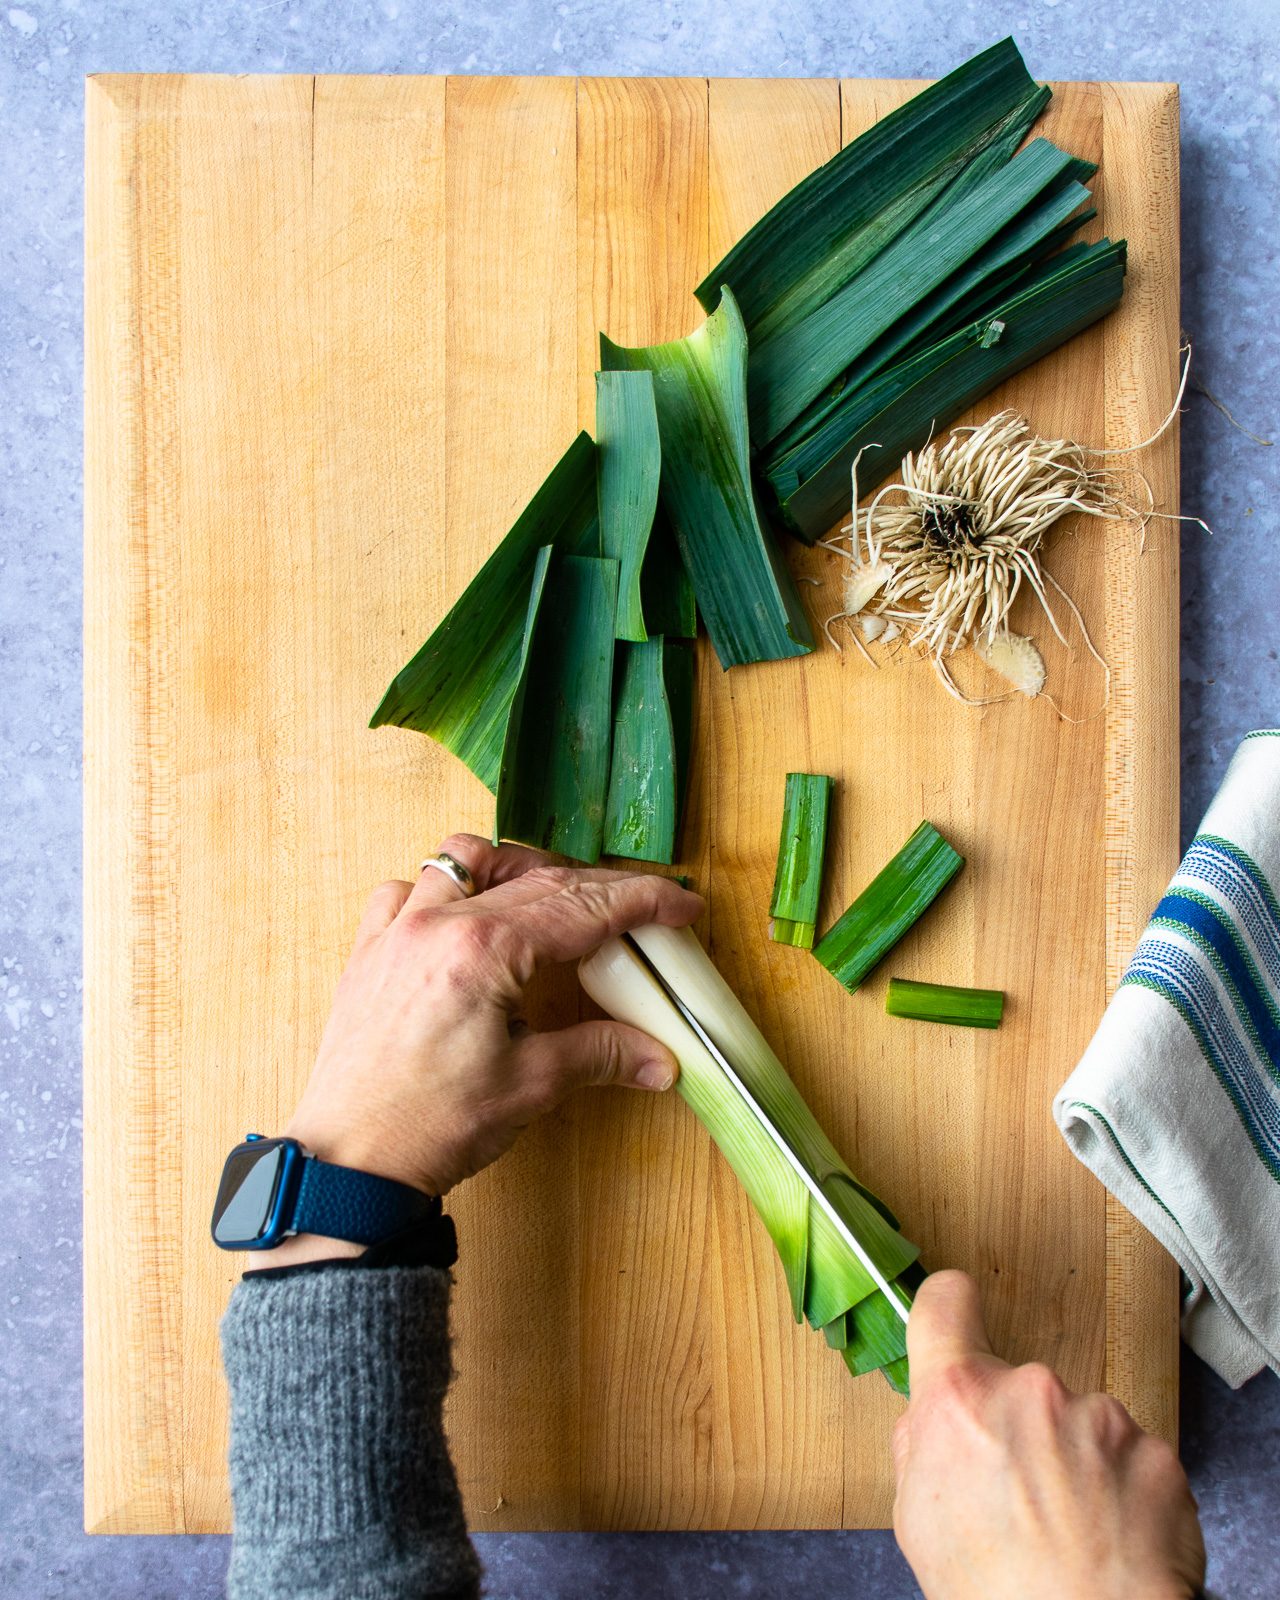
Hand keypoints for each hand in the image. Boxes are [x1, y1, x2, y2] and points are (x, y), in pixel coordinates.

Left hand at [256, 834, 702, 1268]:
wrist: (349, 1165)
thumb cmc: (431, 1126)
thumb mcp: (530, 1085)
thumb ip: (600, 1054)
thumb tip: (660, 1059)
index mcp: (485, 950)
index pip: (582, 907)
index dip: (641, 901)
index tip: (680, 904)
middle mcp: (438, 923)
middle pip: (537, 880)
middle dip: (597, 890)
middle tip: (641, 911)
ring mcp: (397, 931)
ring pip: (464, 861)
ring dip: (516, 871)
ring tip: (551, 900)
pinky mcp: (369, 952)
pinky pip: (406, 889)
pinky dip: (444, 890)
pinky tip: (466, 920)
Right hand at [892, 1271, 1204, 1599]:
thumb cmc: (994, 1594)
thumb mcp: (916, 1518)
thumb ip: (923, 1445)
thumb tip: (937, 1419)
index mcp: (959, 1397)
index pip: (946, 1301)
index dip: (948, 1307)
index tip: (956, 1314)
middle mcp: (1032, 1389)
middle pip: (1020, 1385)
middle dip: (1022, 1429)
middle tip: (1022, 1498)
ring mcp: (1101, 1418)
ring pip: (1082, 1424)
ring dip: (1077, 1463)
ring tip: (1072, 1532)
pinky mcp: (1158, 1454)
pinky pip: (1134, 1458)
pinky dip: (1126, 1493)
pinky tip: (1112, 1541)